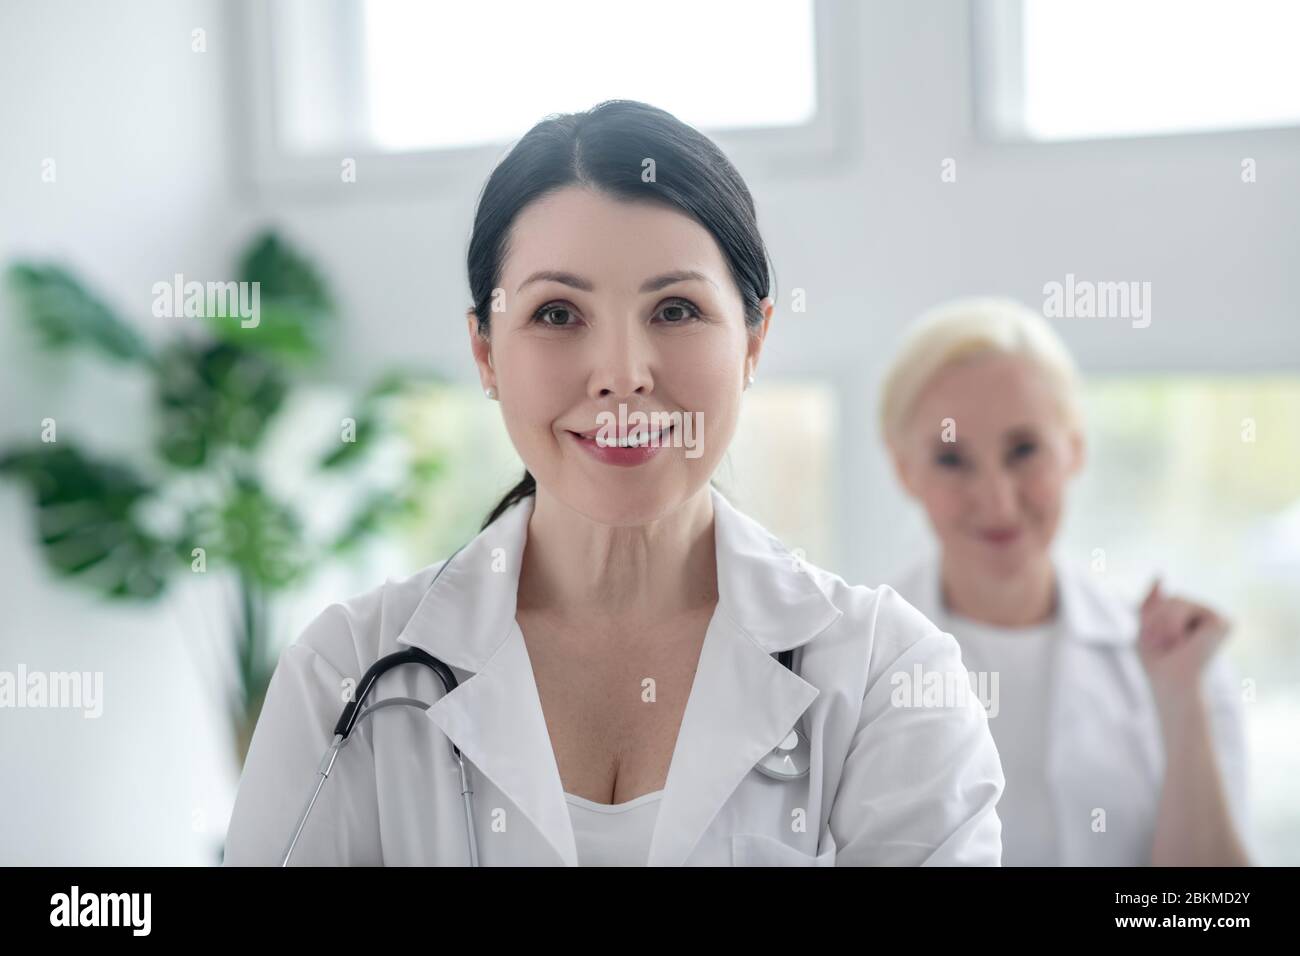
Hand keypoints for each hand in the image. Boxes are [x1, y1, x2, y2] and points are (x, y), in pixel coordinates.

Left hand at [1137, 579, 1230, 710]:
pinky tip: (1183, 643)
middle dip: (1156, 618)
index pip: (1167, 600)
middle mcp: (1209, 618)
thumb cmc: (1156, 662)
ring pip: (1178, 599)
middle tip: (1159, 644)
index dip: (1152, 617)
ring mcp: (1218, 619)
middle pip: (1173, 597)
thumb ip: (1151, 601)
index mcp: (1194, 620)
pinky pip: (1185, 606)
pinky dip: (1172, 623)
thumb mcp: (1145, 626)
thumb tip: (1160, 574)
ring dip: (1162, 622)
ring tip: (1169, 644)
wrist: (1169, 682)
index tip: (1156, 643)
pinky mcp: (1223, 622)